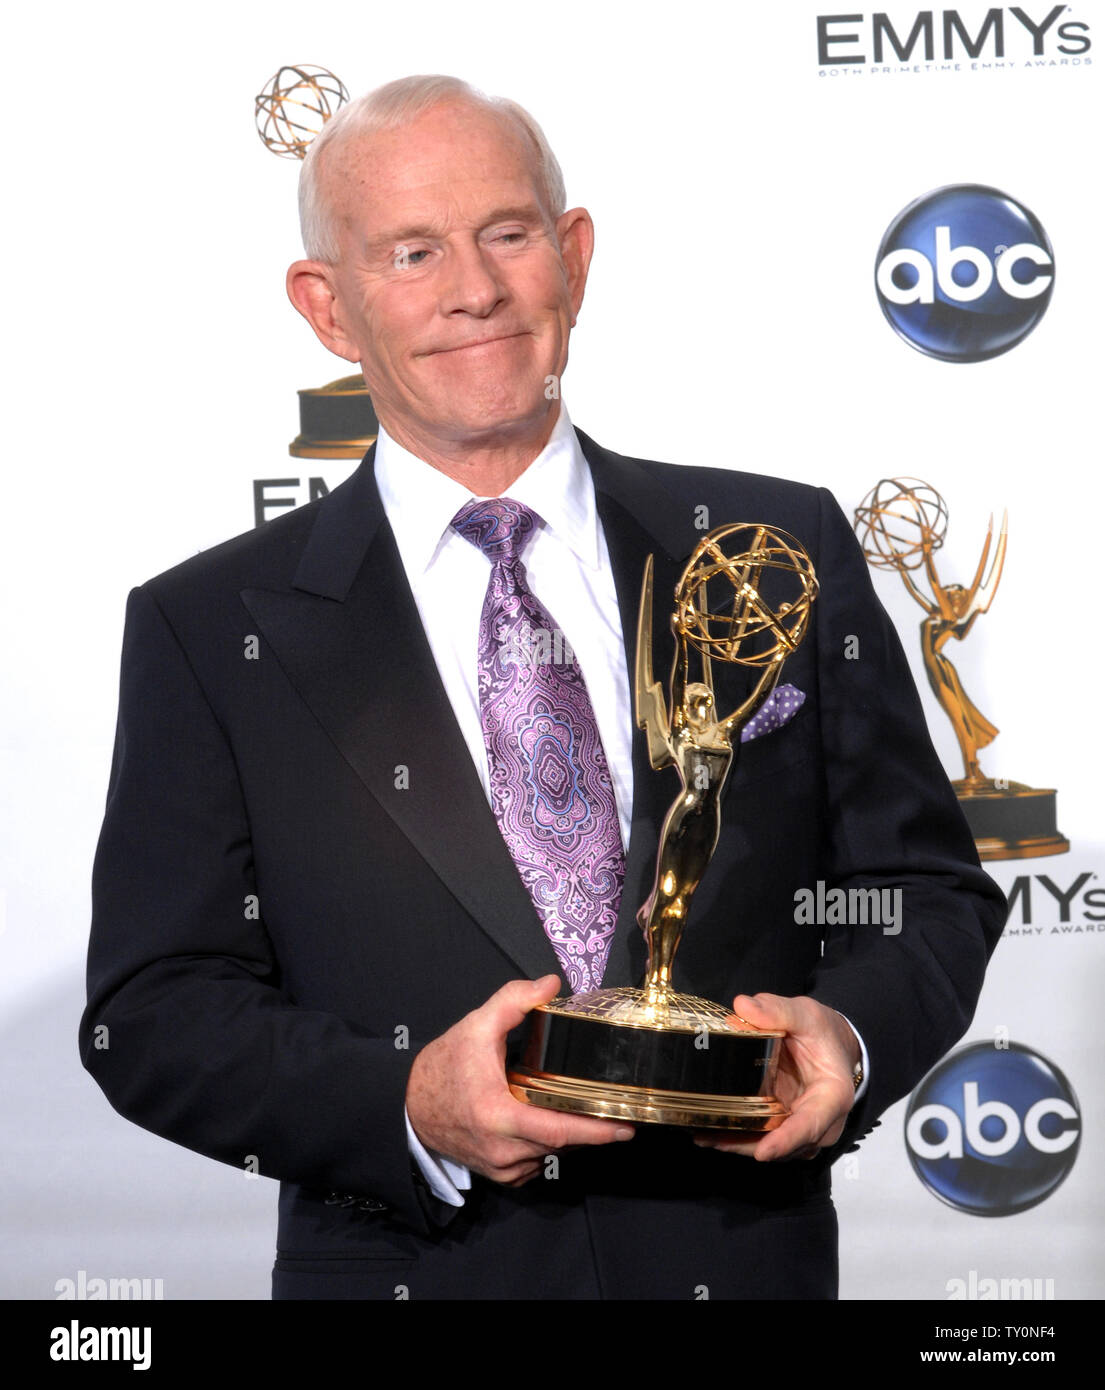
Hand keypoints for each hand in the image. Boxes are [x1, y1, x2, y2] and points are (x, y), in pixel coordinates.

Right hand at [406, 974, 634, 1185]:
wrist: (409, 1106)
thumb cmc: (443, 1067)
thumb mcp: (476, 1026)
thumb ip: (513, 1000)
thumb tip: (550, 984)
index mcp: (498, 1115)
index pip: (558, 1130)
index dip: (595, 1132)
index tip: (626, 1128)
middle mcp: (502, 1149)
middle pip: (561, 1143)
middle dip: (588, 1128)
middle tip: (612, 1107)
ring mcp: (501, 1167)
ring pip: (551, 1155)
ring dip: (568, 1135)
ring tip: (580, 1110)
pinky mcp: (500, 1175)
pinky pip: (537, 1163)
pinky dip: (549, 1145)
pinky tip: (550, 1122)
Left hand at [694, 993, 859, 1160]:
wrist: (831, 1044)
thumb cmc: (823, 1034)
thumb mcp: (805, 1014)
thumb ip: (777, 1011)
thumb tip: (743, 1007)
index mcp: (832, 1096)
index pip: (811, 1124)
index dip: (787, 1140)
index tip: (763, 1151)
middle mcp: (821, 1122)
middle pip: (786, 1144)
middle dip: (749, 1144)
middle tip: (712, 1138)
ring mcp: (802, 1128)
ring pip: (771, 1146)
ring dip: (738, 1144)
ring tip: (704, 1136)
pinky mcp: (784, 1126)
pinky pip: (763, 1138)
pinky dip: (738, 1138)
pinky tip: (711, 1132)